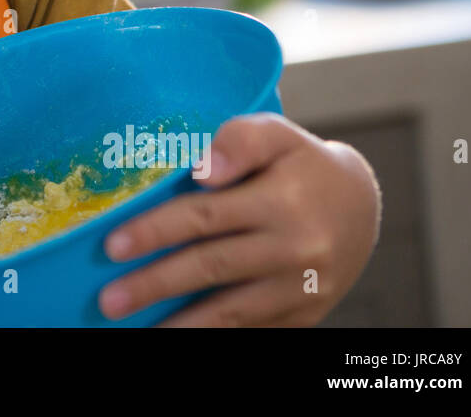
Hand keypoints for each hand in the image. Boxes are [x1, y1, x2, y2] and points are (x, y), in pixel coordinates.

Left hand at [97, 112, 381, 325]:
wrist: (361, 206)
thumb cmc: (301, 163)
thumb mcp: (277, 135)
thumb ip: (238, 140)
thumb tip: (201, 170)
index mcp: (281, 200)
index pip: (206, 216)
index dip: (157, 231)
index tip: (113, 246)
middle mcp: (294, 248)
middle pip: (211, 268)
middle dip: (155, 285)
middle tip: (109, 300)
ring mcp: (301, 288)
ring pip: (232, 312)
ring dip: (181, 325)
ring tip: (136, 331)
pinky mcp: (304, 315)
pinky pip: (253, 330)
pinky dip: (216, 335)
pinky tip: (180, 334)